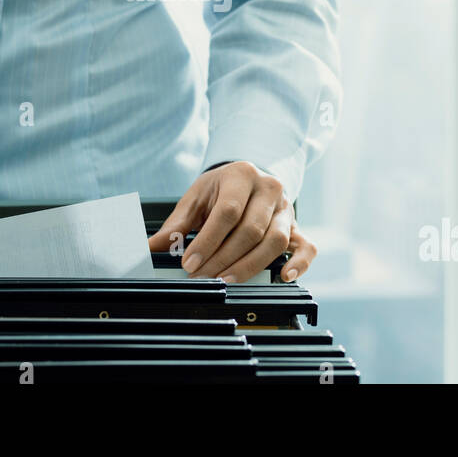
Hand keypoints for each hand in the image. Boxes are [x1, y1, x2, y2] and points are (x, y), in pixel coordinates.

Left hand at [148, 161, 317, 282]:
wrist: (246, 179)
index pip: (227, 212)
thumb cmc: (219, 190)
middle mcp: (269, 189)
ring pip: (275, 241)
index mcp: (241, 175)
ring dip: (250, 266)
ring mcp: (287, 208)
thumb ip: (176, 225)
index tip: (189, 263)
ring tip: (226, 281)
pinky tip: (283, 277)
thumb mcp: (195, 199)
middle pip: (250, 229)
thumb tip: (150, 249)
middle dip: (224, 258)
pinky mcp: (297, 227)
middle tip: (202, 277)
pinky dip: (299, 264)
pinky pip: (307, 247)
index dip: (208, 241)